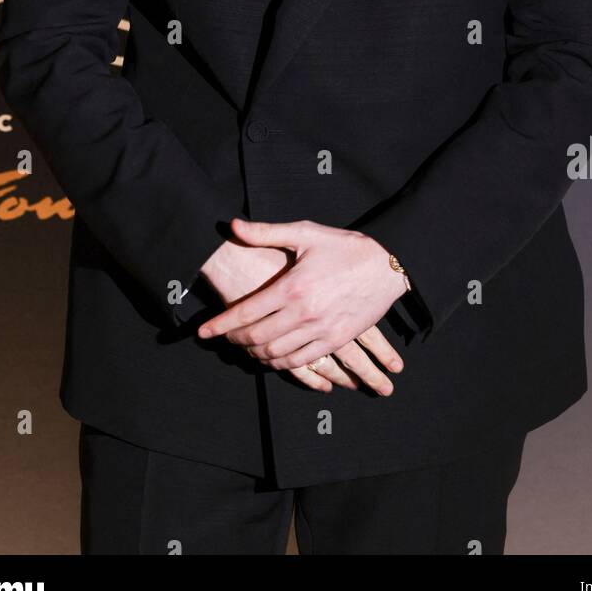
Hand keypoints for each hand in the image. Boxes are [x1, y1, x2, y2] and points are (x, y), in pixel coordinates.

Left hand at [197, 218, 408, 381]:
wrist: (388, 264)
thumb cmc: (345, 246)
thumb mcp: (305, 233)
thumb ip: (266, 232)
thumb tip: (233, 226)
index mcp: (292, 286)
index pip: (246, 313)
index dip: (220, 325)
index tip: (203, 332)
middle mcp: (304, 313)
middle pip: (257, 338)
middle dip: (234, 341)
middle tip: (224, 338)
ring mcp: (321, 330)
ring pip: (277, 355)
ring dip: (255, 355)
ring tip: (245, 347)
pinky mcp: (336, 340)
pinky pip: (302, 361)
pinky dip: (281, 364)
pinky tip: (273, 357)